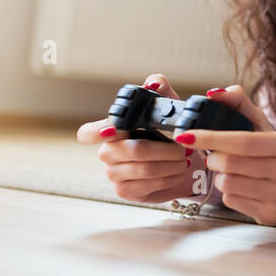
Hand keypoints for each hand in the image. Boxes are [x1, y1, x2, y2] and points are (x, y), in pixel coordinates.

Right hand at [77, 72, 201, 204]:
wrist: (188, 164)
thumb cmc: (171, 134)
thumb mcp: (169, 108)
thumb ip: (161, 90)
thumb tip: (154, 83)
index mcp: (113, 130)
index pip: (87, 133)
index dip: (96, 133)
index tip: (111, 131)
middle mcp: (108, 153)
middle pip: (130, 150)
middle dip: (163, 149)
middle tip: (182, 148)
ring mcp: (114, 174)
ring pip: (144, 168)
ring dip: (171, 164)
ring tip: (184, 159)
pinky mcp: (126, 191)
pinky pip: (148, 184)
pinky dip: (170, 177)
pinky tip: (178, 172)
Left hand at [173, 84, 275, 225]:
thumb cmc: (273, 152)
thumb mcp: (261, 126)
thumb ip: (239, 104)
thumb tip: (214, 93)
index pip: (243, 140)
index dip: (211, 137)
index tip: (185, 136)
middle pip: (231, 164)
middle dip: (213, 158)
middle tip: (214, 155)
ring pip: (228, 184)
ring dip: (220, 176)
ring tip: (231, 171)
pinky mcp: (271, 215)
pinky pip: (232, 201)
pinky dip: (229, 192)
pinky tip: (241, 186)